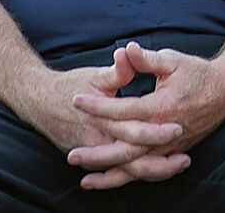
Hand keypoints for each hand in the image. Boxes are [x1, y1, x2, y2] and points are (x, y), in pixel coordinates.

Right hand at [18, 59, 189, 189]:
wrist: (38, 101)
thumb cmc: (70, 86)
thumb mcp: (96, 75)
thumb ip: (118, 69)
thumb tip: (130, 52)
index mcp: (101, 119)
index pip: (132, 130)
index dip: (156, 132)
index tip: (179, 127)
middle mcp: (96, 140)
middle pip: (131, 159)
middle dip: (159, 162)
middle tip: (185, 158)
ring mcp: (92, 152)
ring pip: (125, 170)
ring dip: (152, 171)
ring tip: (178, 166)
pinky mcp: (91, 156)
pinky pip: (116, 171)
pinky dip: (135, 173)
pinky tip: (156, 171)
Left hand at [67, 43, 224, 187]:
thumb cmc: (198, 73)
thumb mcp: (172, 60)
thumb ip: (146, 59)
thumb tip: (126, 49)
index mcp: (162, 106)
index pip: (123, 109)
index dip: (98, 105)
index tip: (76, 101)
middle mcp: (164, 131)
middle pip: (125, 148)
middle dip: (97, 153)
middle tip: (71, 154)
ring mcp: (170, 145)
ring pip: (135, 166)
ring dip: (109, 173)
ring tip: (83, 178)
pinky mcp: (173, 152)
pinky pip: (147, 170)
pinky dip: (127, 178)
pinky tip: (108, 181)